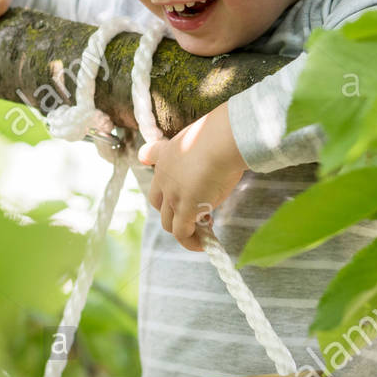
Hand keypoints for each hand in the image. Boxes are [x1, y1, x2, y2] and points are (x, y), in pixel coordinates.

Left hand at [138, 101, 248, 251]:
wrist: (222, 141)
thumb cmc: (223, 133)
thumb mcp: (208, 134)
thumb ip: (207, 147)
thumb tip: (226, 151)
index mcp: (168, 152)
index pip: (149, 156)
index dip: (154, 164)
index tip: (156, 170)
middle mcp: (163, 176)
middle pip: (158, 202)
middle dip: (174, 210)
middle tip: (199, 210)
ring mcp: (172, 194)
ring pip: (169, 222)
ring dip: (186, 228)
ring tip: (206, 228)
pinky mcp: (185, 209)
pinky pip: (182, 234)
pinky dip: (191, 242)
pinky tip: (204, 243)